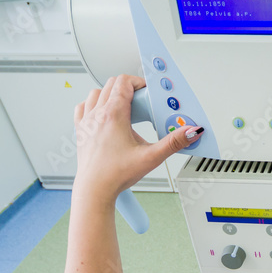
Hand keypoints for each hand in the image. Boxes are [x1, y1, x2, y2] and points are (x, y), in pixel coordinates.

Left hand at [73, 74, 202, 202]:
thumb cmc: (116, 175)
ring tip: (123, 106)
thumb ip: (174, 143)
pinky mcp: (81, 131)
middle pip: (111, 84)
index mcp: (114, 115)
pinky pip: (83, 107)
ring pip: (96, 93)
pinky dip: (92, 104)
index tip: (147, 91)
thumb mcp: (151, 157)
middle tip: (140, 101)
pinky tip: (101, 113)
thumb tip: (190, 132)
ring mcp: (87, 122)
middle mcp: (98, 114)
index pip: (124, 82)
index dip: (138, 82)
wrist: (95, 190)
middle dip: (128, 87)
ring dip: (110, 94)